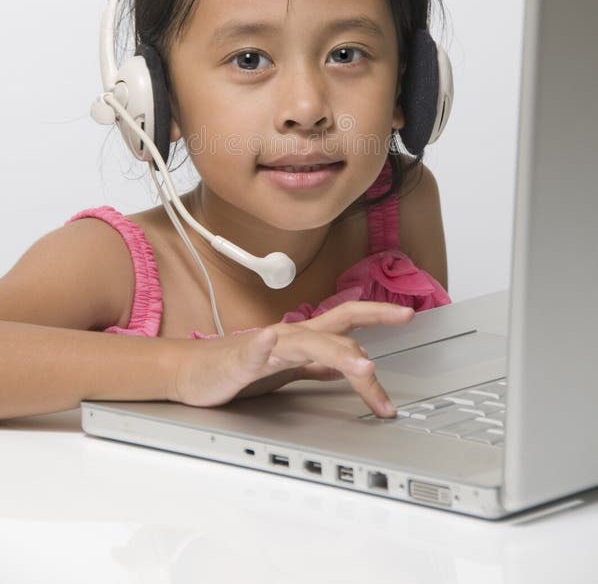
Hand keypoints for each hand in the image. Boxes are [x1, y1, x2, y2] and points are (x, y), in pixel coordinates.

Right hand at [168, 301, 413, 417]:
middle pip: (338, 323)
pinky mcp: (240, 360)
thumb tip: (347, 364)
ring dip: (336, 352)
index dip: (379, 313)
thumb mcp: (288, 368)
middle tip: (404, 317)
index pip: (348, 321)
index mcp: (304, 338)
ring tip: (362, 366)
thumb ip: (317, 365)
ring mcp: (268, 346)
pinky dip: (261, 344)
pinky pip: (252, 351)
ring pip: (307, 342)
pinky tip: (268, 338)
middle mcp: (291, 335)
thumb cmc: (239, 369)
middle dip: (373, 317)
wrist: (192, 373)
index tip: (409, 313)